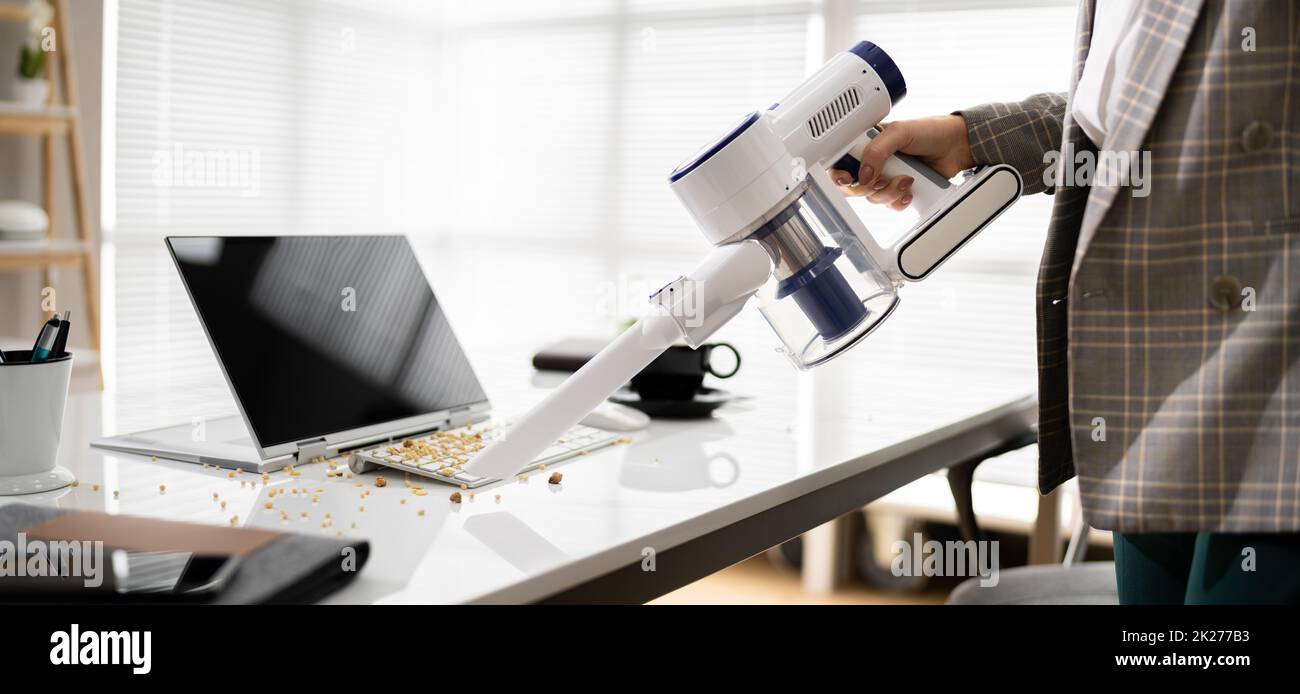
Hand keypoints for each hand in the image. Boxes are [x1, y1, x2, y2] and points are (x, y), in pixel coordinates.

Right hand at [828, 114, 973, 210]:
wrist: (957, 147)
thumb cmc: (930, 131)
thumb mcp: (899, 132)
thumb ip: (876, 150)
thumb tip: (864, 175)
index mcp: (867, 143)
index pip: (840, 162)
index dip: (839, 174)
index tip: (848, 179)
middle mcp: (874, 162)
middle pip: (853, 186)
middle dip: (868, 188)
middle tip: (881, 180)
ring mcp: (886, 178)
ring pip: (873, 198)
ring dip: (889, 192)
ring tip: (906, 179)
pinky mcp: (899, 191)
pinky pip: (889, 205)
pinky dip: (899, 201)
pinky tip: (909, 190)